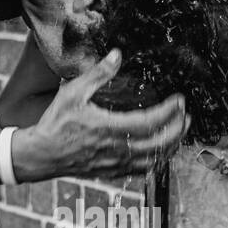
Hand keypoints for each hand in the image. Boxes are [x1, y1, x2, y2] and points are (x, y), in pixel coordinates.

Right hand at [13, 50, 188, 180]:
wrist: (41, 155)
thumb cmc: (55, 124)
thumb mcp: (73, 93)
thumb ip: (97, 74)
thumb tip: (116, 55)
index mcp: (110, 129)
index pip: (151, 122)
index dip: (170, 111)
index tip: (179, 100)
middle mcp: (117, 150)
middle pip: (160, 144)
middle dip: (178, 129)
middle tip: (185, 115)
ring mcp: (116, 164)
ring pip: (154, 160)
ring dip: (171, 146)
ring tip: (179, 132)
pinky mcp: (112, 172)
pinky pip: (142, 169)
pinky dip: (157, 160)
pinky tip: (160, 150)